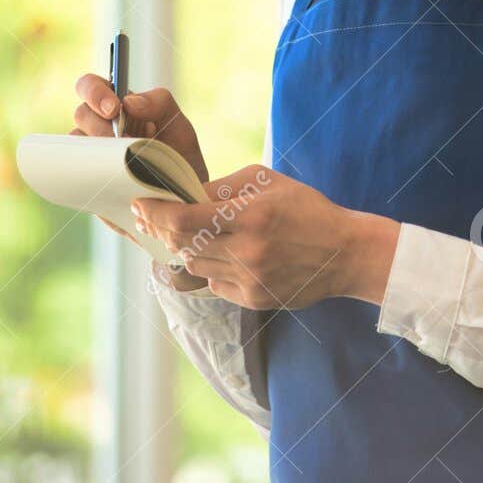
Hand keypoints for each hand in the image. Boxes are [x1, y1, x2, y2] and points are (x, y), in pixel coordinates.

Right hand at [70, 73, 209, 289]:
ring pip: (74, 142)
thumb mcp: (179, 125)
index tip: (114, 109)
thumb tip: (128, 101)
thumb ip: (159, 103)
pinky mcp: (88, 183)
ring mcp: (91, 156)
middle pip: (81, 112)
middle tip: (116, 138)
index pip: (93, 86)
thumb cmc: (180, 158)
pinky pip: (73, 174)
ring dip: (94, 148)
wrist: (181, 203)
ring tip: (119, 163)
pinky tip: (108, 180)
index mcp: (119, 108)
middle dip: (96, 123)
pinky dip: (86, 174)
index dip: (96, 91)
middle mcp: (100, 129)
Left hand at [130, 164, 401, 309]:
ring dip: (186, 248)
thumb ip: (224, 188)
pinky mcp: (252, 300)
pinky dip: (211, 268)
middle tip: (149, 217)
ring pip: (195, 266)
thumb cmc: (305, 208)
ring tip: (188, 232)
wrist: (343, 253)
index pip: (184, 219)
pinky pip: (214, 284)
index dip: (155, 213)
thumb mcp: (267, 182)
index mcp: (249, 216)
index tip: (139, 204)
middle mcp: (246, 251)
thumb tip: (186, 195)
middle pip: (182, 245)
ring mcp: (249, 280)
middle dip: (161, 229)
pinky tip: (224, 254)